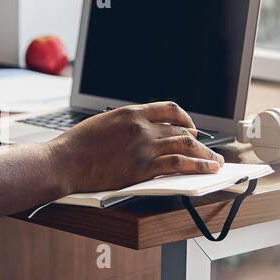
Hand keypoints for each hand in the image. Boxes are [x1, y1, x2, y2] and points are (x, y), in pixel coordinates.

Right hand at [49, 102, 223, 193]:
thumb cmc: (76, 146)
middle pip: (180, 130)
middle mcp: (141, 127)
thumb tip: (141, 131)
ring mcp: (144, 147)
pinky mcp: (142, 168)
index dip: (185, 119)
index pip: (169, 109)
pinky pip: (178, 164)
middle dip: (198, 141)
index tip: (191, 127)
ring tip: (215, 162)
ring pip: (185, 147)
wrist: (64, 161)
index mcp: (131, 112)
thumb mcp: (103, 123)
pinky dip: (197, 166)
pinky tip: (207, 170)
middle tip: (207, 150)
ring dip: (204, 155)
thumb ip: (126, 125)